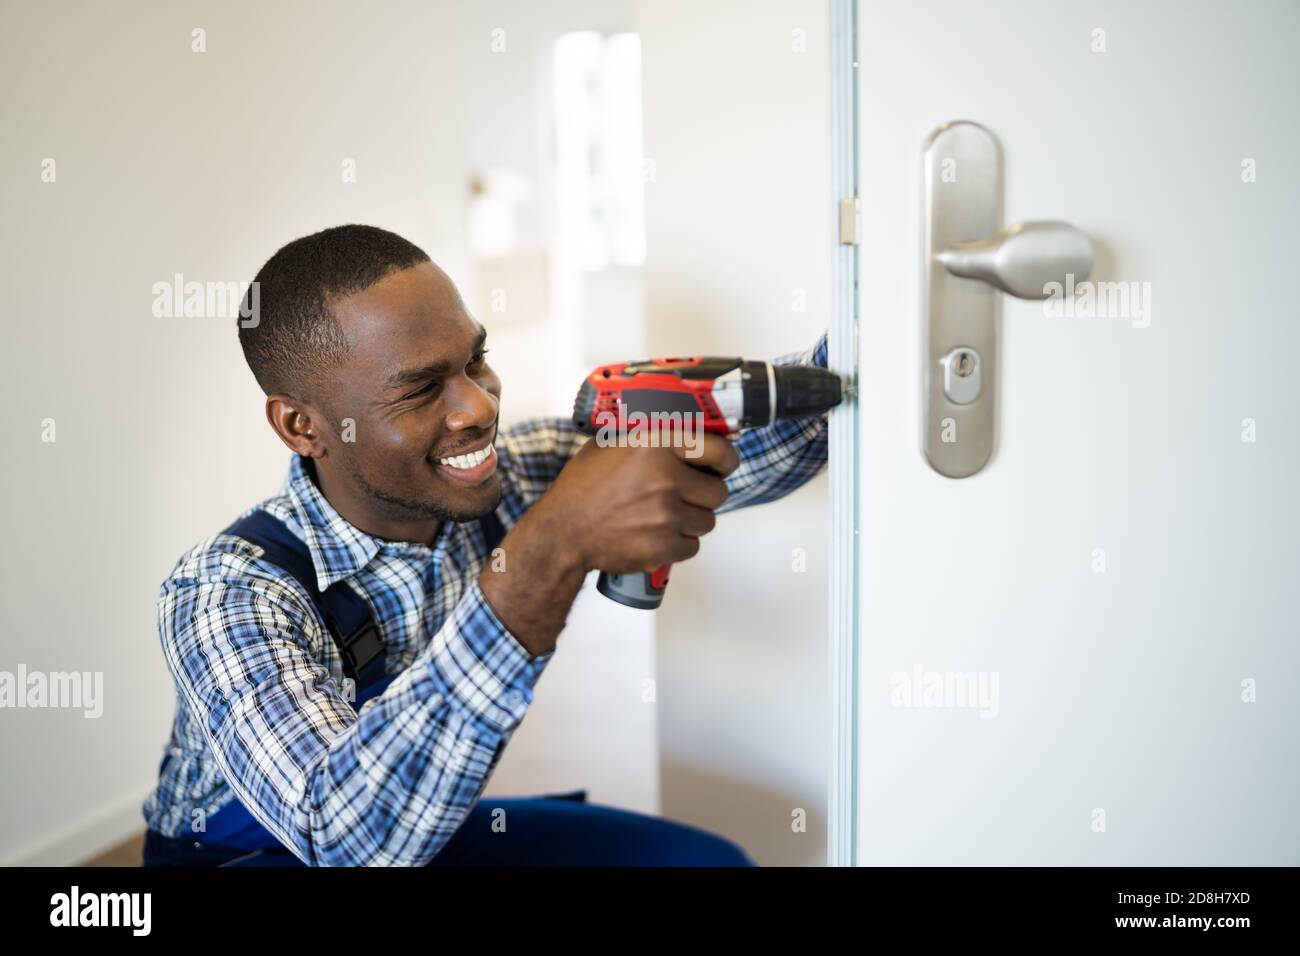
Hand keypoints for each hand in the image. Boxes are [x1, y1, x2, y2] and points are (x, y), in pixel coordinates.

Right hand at [538, 433, 739, 574]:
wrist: (563, 532)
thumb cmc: (584, 488)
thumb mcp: (611, 444)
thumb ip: (650, 437)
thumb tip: (688, 430)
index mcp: (656, 445)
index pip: (719, 450)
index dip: (726, 459)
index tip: (724, 465)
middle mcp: (665, 478)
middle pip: (718, 492)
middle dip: (705, 494)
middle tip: (686, 495)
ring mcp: (666, 515)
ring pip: (707, 521)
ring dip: (691, 520)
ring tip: (664, 515)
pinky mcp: (663, 546)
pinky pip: (693, 546)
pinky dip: (679, 544)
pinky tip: (657, 534)